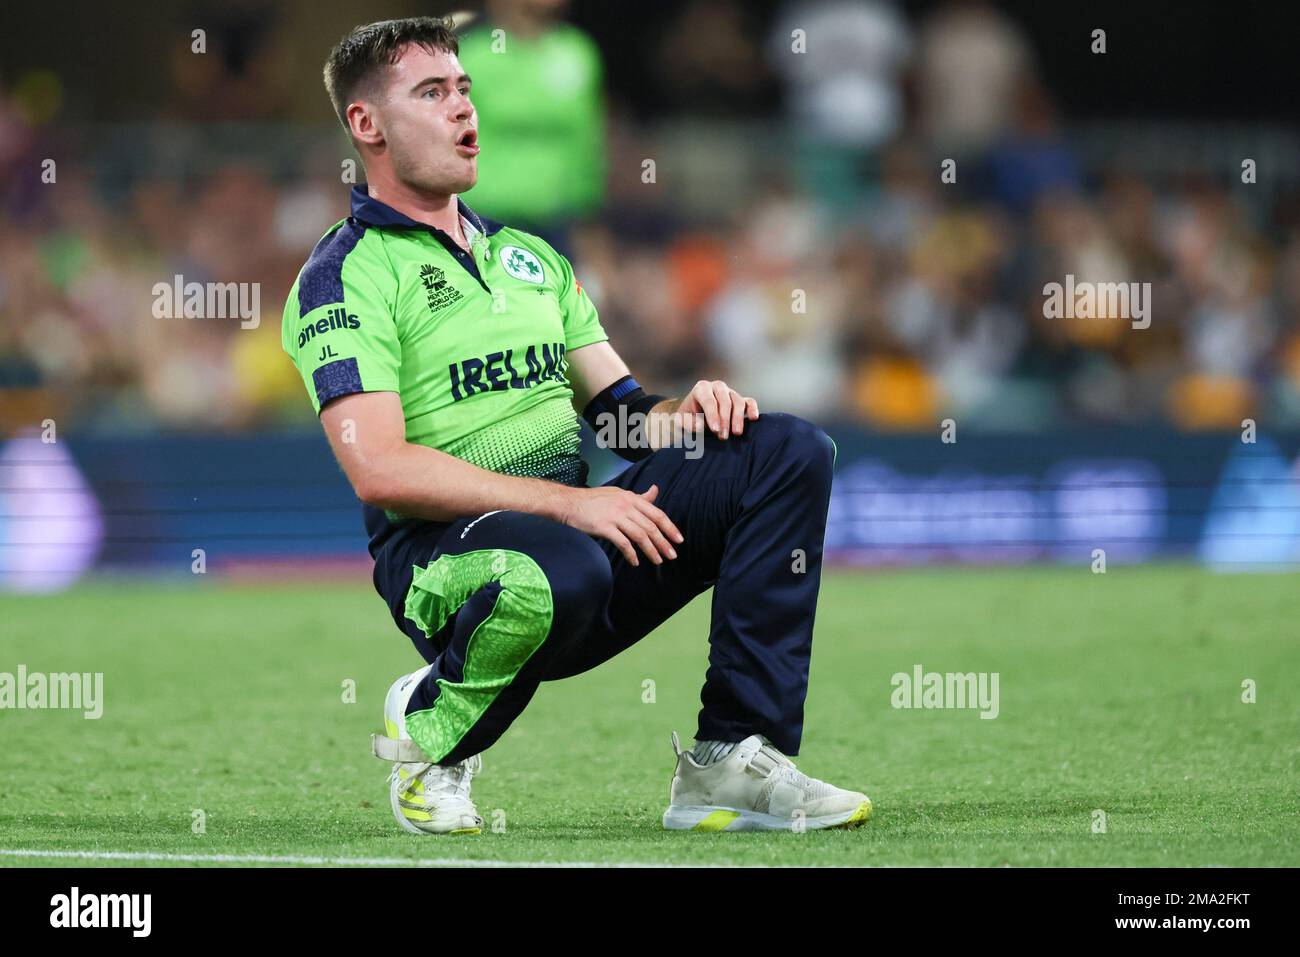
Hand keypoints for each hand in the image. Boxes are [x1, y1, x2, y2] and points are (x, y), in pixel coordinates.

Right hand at [558, 484, 682, 566]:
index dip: (670, 527)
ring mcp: (615, 516)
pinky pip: (623, 543)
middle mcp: (626, 506)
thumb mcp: (619, 493)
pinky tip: (635, 562)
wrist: (569, 503)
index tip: (679, 540)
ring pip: (640, 535)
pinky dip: (631, 554)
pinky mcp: (604, 527)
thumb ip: (639, 497)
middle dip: (663, 542)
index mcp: (632, 498)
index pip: (657, 514)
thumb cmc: (594, 499)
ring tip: (658, 561)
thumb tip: (656, 491)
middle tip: (672, 556)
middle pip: (650, 526)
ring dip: (651, 550)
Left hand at [675, 380, 758, 439]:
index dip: (713, 415)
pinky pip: (749, 401)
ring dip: (738, 418)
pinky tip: (754, 418)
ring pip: (738, 401)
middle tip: (723, 437)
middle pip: (725, 400)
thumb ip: (688, 423)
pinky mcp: (740, 400)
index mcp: (701, 389)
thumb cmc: (688, 418)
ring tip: (736, 433)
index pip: (709, 401)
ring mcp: (730, 392)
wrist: (694, 416)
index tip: (715, 430)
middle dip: (725, 419)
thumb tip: (701, 425)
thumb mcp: (681, 421)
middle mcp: (717, 387)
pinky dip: (752, 409)